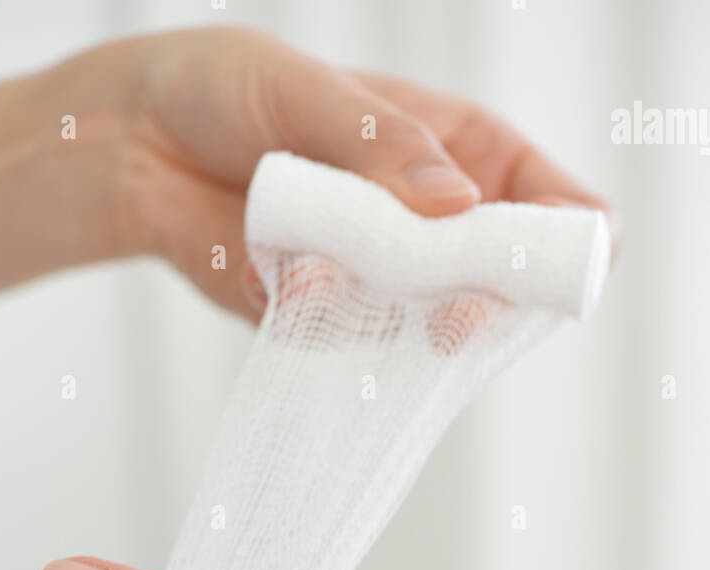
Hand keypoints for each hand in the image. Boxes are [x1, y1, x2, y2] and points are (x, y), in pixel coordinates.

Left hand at [0, 27, 615, 311]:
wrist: (134, 148)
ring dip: (386, 308)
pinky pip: (348, 339)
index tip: (575, 257)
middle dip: (488, 299)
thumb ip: (381, 145)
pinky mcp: (328, 318)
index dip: (573, 232)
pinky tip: (278, 271)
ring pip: (429, 325)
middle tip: (457, 311)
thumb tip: (455, 205)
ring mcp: (383, 279)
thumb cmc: (224, 91)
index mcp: (454, 152)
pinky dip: (316, 313)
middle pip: (504, 282)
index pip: (547, 198)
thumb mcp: (302, 90)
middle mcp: (431, 225)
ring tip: (314, 261)